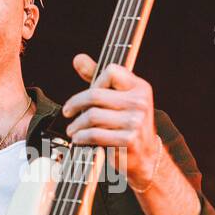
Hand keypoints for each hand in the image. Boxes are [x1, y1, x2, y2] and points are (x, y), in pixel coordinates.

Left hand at [61, 53, 160, 184]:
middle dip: (75, 104)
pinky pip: (95, 134)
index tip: (88, 95)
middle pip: (95, 95)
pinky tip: (79, 139)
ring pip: (92, 116)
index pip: (111, 71)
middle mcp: (140, 102)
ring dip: (76, 124)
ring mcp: (136, 122)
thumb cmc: (128, 123)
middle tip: (67, 112)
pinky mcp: (129, 140)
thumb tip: (78, 58)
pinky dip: (81, 137)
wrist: (146, 156)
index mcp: (140, 87)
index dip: (95, 81)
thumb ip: (98, 77)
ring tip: (72, 129)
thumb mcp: (119, 97)